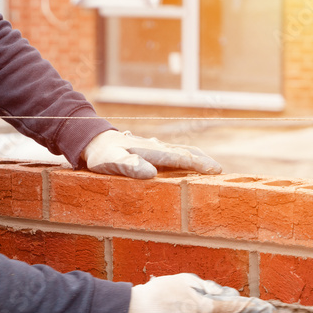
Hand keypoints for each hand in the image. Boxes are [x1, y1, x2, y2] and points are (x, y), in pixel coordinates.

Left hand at [83, 130, 221, 179]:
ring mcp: (154, 147)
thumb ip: (130, 166)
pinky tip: (188, 162)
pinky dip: (185, 157)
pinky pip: (172, 153)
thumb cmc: (101, 154)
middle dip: (203, 161)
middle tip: (220, 171)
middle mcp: (156, 147)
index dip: (198, 165)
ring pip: (180, 151)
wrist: (93, 139)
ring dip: (197, 158)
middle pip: (185, 153)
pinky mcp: (150, 149)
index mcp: (151, 151)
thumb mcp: (111, 161)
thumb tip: (151, 173)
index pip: (179, 158)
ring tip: (211, 167)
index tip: (214, 171)